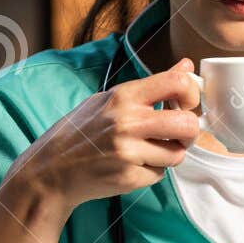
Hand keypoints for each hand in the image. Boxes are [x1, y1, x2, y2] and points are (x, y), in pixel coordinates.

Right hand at [5, 59, 203, 210]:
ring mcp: (128, 152)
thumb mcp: (110, 99)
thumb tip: (186, 65)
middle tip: (179, 135)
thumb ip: (151, 85)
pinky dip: (151, 172)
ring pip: (177, 155)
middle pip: (188, 124)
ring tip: (148, 151)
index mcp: (123, 96)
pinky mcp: (129, 177)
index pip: (177, 82)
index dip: (192, 94)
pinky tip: (132, 166)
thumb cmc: (81, 131)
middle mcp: (127, 122)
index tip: (186, 104)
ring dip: (169, 155)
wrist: (51, 169)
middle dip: (189, 132)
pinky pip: (160, 175)